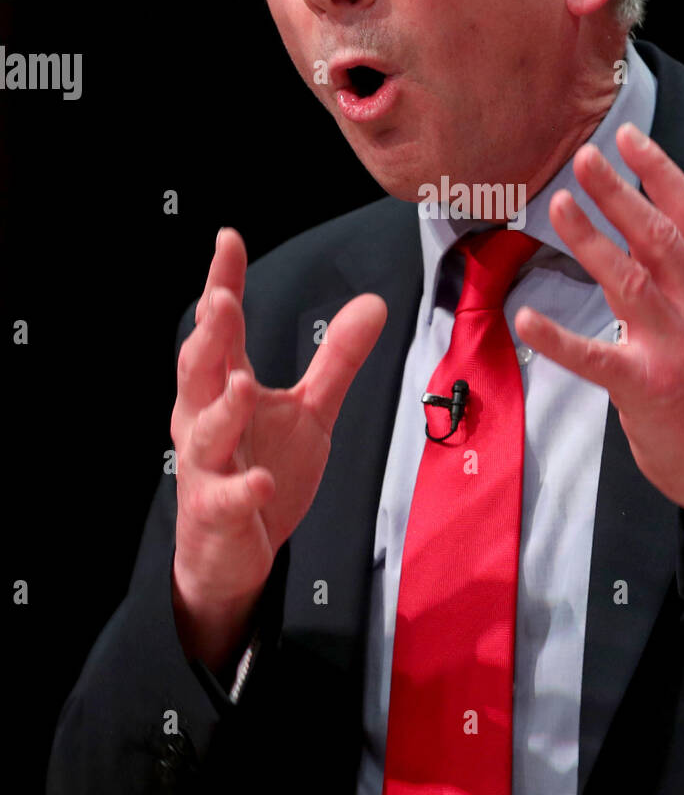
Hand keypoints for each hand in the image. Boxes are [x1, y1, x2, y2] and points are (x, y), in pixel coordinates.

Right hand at [170, 227, 385, 665]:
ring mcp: (207, 467)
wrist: (233, 553)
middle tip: (221, 300)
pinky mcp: (217, 513)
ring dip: (223, 409)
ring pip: (206, 432)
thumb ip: (337, 359)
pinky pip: (226, 500)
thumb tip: (373, 302)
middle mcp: (206, 419)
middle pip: (199, 371)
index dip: (222, 283)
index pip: (223, 330)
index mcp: (225, 387)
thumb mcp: (309, 411)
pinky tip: (264, 482)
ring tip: (243, 384)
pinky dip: (244, 491)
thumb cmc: (263, 468)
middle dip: (209, 336)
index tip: (228, 240)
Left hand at [515, 124, 683, 532]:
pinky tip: (527, 316)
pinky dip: (559, 337)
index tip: (628, 138)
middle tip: (584, 159)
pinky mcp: (642, 387)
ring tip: (558, 205)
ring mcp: (672, 349)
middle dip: (621, 195)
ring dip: (591, 241)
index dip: (660, 173)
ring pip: (629, 283)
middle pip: (658, 239)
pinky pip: (594, 357)